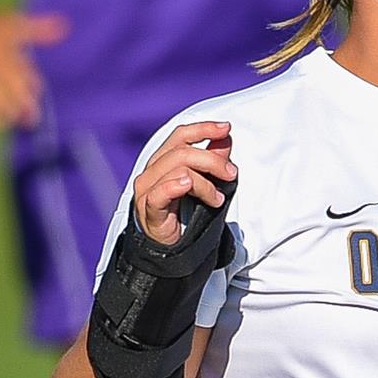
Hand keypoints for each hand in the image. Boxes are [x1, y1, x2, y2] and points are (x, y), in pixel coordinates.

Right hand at [0, 1, 68, 128]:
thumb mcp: (13, 21)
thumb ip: (39, 29)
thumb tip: (66, 26)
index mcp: (0, 40)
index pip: (17, 64)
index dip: (28, 81)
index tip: (38, 96)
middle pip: (0, 80)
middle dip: (14, 101)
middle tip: (27, 121)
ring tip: (3, 124)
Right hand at [132, 122, 234, 245]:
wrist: (170, 249)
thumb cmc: (184, 215)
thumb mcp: (204, 183)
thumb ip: (212, 161)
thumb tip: (225, 139)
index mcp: (163, 160)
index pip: (181, 136)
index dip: (203, 129)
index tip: (225, 128)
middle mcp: (152, 171)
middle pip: (182, 152)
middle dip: (212, 160)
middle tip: (231, 174)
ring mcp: (146, 189)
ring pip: (178, 171)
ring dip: (205, 183)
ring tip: (217, 198)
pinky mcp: (148, 209)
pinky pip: (160, 193)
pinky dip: (176, 186)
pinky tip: (188, 186)